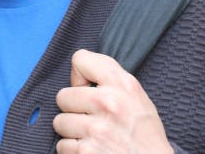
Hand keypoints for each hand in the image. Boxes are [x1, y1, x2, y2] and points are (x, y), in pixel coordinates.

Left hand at [53, 49, 172, 153]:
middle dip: (74, 109)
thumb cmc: (145, 134)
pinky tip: (93, 149)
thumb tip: (77, 77)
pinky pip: (62, 145)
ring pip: (59, 122)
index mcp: (123, 85)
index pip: (80, 59)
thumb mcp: (136, 97)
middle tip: (92, 119)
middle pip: (63, 96)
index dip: (80, 76)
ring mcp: (96, 129)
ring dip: (73, 132)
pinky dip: (74, 150)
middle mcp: (109, 103)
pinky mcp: (86, 152)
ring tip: (94, 136)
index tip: (87, 89)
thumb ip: (110, 79)